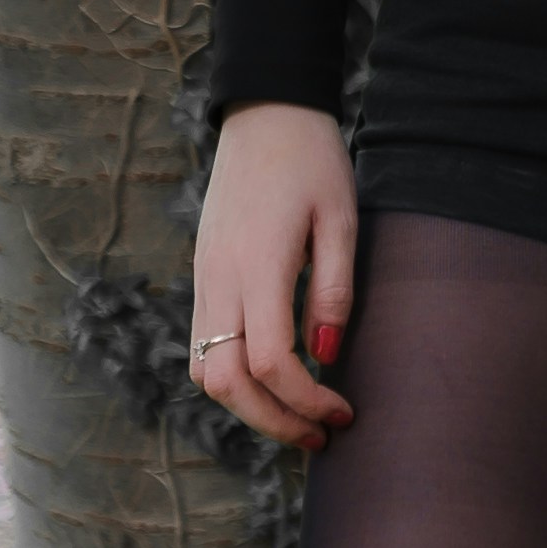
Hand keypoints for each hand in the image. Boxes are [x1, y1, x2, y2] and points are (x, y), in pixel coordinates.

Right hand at [187, 101, 358, 443]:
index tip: (344, 411)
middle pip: (225, 382)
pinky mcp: (202, 275)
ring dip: (247, 406)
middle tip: (320, 435)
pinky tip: (271, 380)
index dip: (306, 400)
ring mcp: (204, 277)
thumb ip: (335, 289)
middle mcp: (220, 277)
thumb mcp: (341, 218)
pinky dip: (231, 379)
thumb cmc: (312, 160)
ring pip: (204, 371)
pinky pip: (202, 346)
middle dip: (273, 422)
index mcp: (258, 263)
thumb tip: (326, 356)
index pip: (268, 361)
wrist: (264, 112)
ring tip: (297, 415)